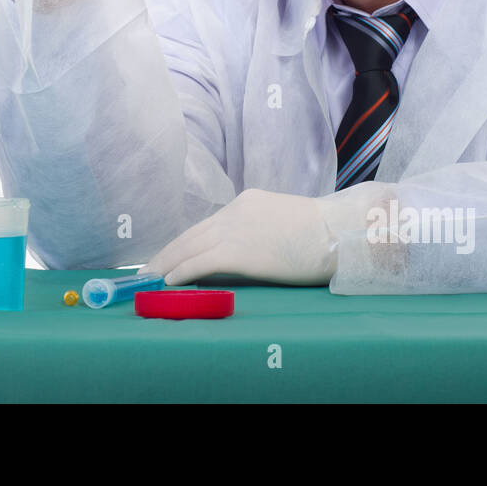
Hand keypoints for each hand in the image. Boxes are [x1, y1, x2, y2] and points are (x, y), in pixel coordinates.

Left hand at [143, 188, 338, 285]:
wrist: (339, 233)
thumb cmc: (323, 234)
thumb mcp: (284, 223)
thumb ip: (259, 231)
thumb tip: (245, 252)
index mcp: (247, 202)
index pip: (206, 225)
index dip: (184, 241)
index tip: (170, 254)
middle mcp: (235, 211)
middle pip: (191, 234)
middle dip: (167, 253)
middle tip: (147, 268)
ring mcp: (235, 229)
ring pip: (190, 247)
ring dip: (167, 264)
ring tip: (150, 278)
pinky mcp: (238, 251)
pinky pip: (199, 262)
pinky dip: (181, 272)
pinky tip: (169, 282)